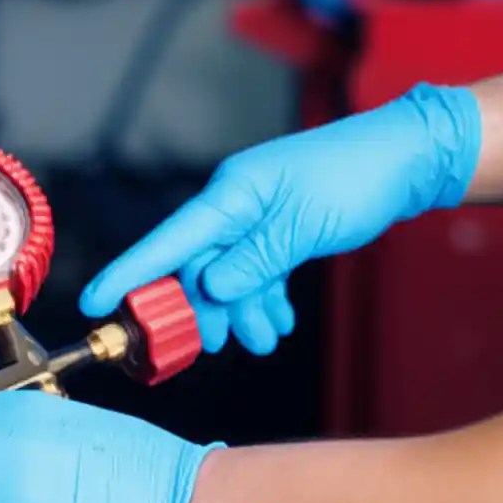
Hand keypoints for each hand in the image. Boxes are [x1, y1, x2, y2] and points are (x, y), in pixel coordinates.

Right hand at [80, 83, 480, 354]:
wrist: (407, 160)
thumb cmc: (356, 179)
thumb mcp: (302, 227)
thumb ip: (253, 262)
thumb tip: (212, 291)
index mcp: (232, 195)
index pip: (169, 240)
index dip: (130, 274)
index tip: (96, 302)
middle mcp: (235, 205)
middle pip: (197, 268)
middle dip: (206, 309)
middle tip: (218, 343)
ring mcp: (256, 218)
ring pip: (229, 277)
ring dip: (243, 312)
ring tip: (266, 339)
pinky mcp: (277, 229)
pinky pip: (255, 271)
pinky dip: (264, 299)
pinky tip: (278, 322)